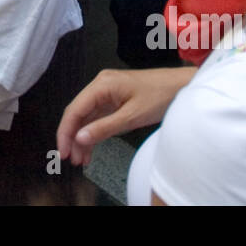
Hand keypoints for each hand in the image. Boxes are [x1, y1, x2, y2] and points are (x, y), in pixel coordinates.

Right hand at [56, 67, 195, 165]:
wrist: (181, 86)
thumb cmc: (160, 97)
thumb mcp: (131, 117)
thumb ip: (104, 128)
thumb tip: (79, 138)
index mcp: (101, 85)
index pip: (75, 110)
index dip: (66, 132)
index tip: (63, 152)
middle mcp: (100, 85)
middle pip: (78, 113)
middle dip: (73, 137)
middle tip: (71, 159)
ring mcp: (107, 91)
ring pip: (87, 117)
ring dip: (83, 137)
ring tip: (81, 160)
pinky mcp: (114, 98)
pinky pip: (98, 116)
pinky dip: (94, 132)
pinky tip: (91, 148)